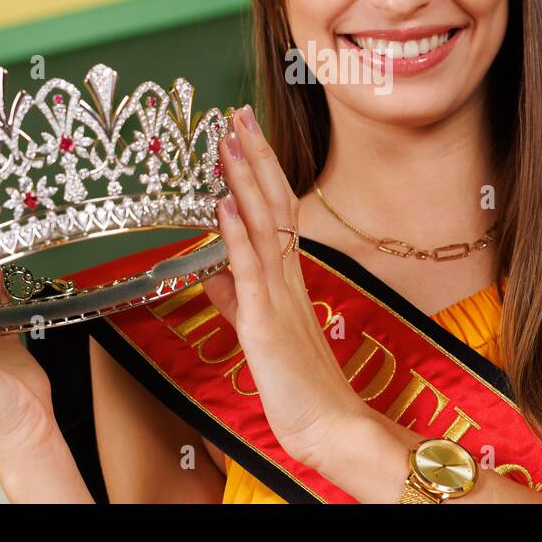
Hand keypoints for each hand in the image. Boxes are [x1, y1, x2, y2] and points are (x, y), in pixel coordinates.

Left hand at [200, 105, 369, 471]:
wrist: (329, 427)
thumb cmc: (298, 385)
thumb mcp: (257, 329)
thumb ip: (235, 296)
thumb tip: (211, 268)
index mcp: (288, 278)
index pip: (275, 210)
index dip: (260, 170)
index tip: (244, 134)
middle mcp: (288, 277)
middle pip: (274, 203)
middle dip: (254, 156)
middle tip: (238, 115)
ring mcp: (280, 295)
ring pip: (264, 224)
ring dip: (245, 179)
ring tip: (230, 140)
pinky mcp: (267, 321)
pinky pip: (252, 268)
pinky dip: (238, 232)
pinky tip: (226, 202)